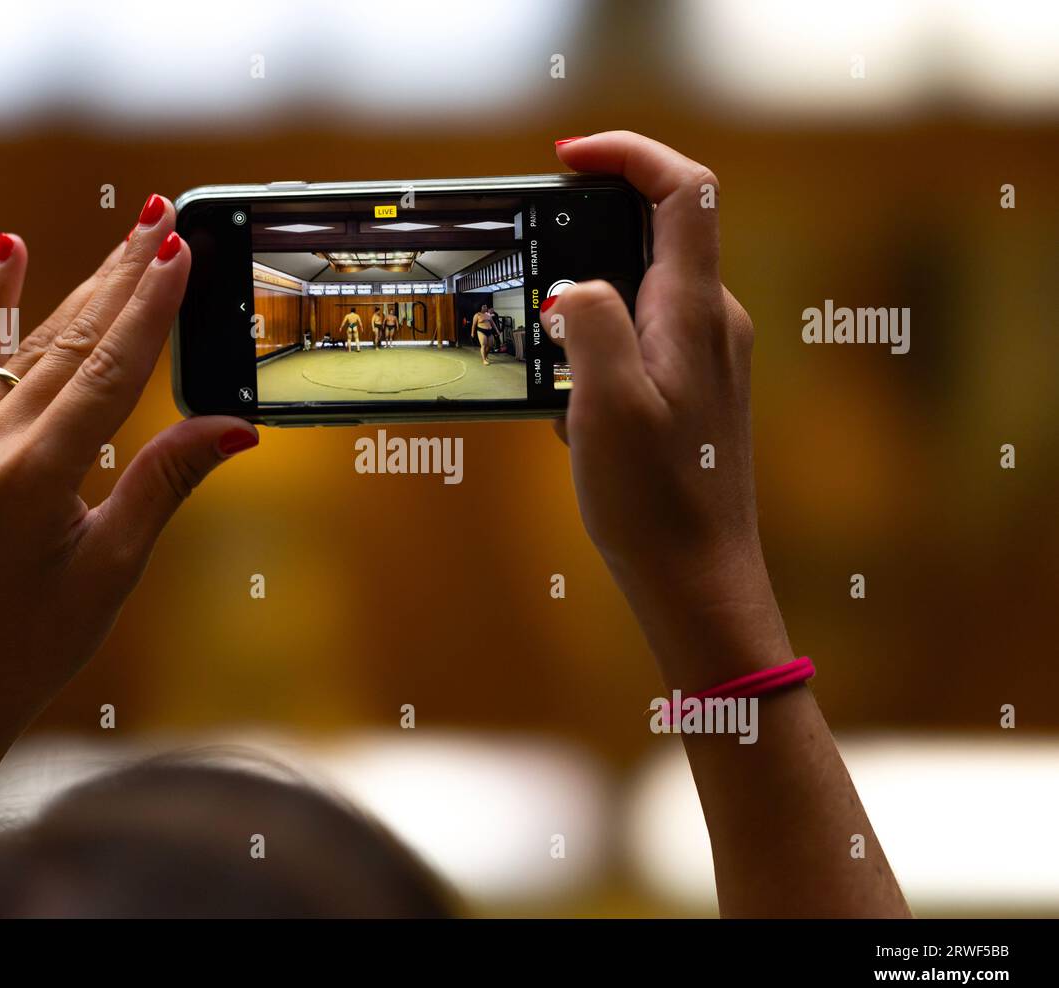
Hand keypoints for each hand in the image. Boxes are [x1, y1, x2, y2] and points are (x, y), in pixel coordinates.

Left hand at [0, 195, 257, 738]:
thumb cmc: (37, 640)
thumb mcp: (115, 565)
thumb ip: (167, 480)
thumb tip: (236, 426)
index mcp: (36, 474)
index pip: (109, 368)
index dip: (151, 306)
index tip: (181, 248)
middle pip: (72, 340)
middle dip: (124, 276)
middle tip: (163, 217)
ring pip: (31, 345)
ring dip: (82, 287)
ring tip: (126, 235)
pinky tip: (10, 253)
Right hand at [542, 134, 789, 689]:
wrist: (699, 579)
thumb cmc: (657, 502)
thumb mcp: (606, 406)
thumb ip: (590, 324)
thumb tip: (575, 281)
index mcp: (694, 312)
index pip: (684, 190)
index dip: (630, 154)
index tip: (568, 156)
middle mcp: (710, 322)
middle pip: (656, 234)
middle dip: (587, 238)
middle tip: (531, 272)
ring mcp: (705, 356)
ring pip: (638, 293)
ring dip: (583, 311)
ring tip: (548, 373)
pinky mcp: (692, 390)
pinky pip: (637, 342)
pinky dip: (593, 356)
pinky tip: (570, 414)